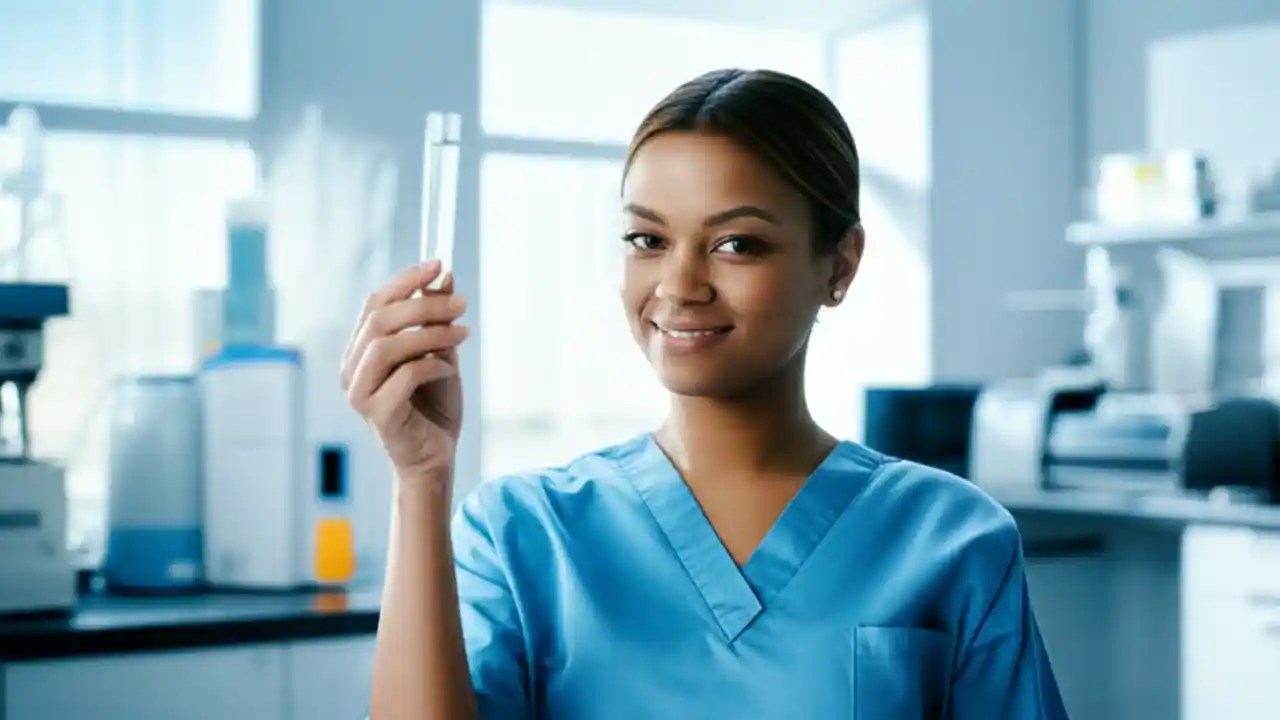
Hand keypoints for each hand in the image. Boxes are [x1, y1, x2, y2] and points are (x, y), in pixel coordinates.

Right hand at [341, 260, 468, 483]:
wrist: (435, 457)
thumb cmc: (432, 406)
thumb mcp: (439, 353)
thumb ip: (436, 320)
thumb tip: (444, 277)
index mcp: (361, 350)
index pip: (374, 303)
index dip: (406, 281)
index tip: (439, 264)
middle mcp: (353, 368)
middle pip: (380, 320)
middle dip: (425, 305)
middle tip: (462, 303)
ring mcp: (360, 392)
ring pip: (388, 345)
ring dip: (431, 333)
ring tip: (463, 333)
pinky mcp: (378, 414)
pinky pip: (404, 376)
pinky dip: (432, 365)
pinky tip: (450, 369)